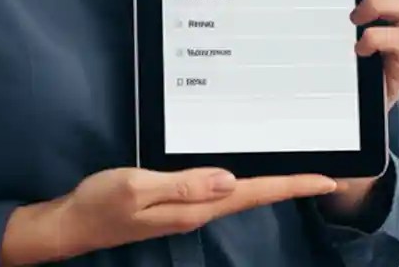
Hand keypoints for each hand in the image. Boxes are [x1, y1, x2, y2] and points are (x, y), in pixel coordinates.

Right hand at [2, 167, 337, 263]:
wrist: (71, 225)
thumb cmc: (98, 204)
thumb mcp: (136, 186)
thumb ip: (182, 182)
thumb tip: (229, 179)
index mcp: (193, 207)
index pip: (252, 194)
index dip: (290, 186)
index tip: (326, 179)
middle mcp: (196, 211)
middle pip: (252, 197)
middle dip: (290, 186)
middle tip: (325, 175)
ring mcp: (185, 211)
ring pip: (237, 196)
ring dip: (269, 185)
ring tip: (296, 175)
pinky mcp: (173, 206)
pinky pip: (216, 194)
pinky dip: (240, 184)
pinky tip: (243, 177)